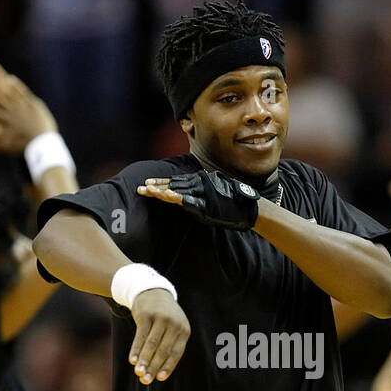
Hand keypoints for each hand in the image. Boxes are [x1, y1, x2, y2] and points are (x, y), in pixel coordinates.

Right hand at [128, 288, 190, 384]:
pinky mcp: (146, 314)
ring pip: (151, 344)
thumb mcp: (173, 328)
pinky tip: (132, 360)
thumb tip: (158, 372)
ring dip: (144, 361)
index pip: (176, 352)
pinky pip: (140, 336)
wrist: (153, 292)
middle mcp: (174, 324)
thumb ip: (168, 346)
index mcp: (184, 330)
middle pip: (163, 350)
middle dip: (153, 367)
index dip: (168, 366)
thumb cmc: (163, 317)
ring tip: (138, 373)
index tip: (159, 379)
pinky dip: (136, 349)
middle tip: (145, 380)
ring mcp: (161, 318)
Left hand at [136, 170, 259, 230]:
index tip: (146, 184)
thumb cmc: (233, 204)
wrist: (250, 208)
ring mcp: (203, 193)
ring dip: (163, 191)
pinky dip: (179, 197)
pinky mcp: (208, 202)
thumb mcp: (215, 196)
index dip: (160, 183)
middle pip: (173, 185)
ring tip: (148, 190)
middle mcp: (200, 185)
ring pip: (179, 191)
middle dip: (156, 187)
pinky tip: (168, 196)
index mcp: (200, 183)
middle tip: (140, 187)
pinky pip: (191, 200)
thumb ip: (202, 194)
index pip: (176, 182)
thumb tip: (190, 197)